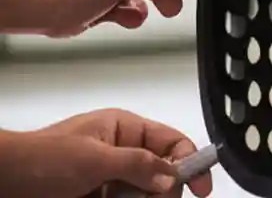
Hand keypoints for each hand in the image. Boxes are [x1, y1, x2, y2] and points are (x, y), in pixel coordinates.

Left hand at [0, 109, 213, 197]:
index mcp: (125, 130)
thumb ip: (138, 164)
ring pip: (145, 193)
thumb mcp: (94, 159)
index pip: (171, 142)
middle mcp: (121, 152)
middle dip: (164, 190)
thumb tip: (173, 176)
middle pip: (162, 174)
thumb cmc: (43, 159)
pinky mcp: (98, 197)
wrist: (2, 180)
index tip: (202, 189)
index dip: (191, 162)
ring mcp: (109, 178)